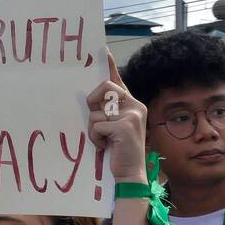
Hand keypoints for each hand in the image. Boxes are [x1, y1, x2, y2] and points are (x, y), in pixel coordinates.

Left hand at [86, 50, 147, 182]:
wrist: (130, 174)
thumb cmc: (118, 150)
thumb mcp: (112, 126)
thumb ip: (106, 111)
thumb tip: (89, 100)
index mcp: (131, 103)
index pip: (117, 80)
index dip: (109, 65)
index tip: (102, 50)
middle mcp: (135, 105)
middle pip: (104, 88)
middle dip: (93, 103)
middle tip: (96, 121)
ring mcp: (132, 115)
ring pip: (97, 112)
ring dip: (94, 128)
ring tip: (104, 140)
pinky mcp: (125, 127)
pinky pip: (97, 125)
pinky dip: (96, 138)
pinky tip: (105, 146)